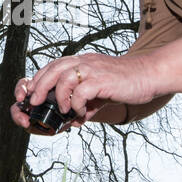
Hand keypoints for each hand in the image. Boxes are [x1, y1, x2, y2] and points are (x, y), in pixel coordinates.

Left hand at [20, 53, 160, 124]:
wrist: (149, 75)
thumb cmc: (127, 82)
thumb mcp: (102, 91)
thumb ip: (88, 102)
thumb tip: (77, 119)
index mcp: (83, 62)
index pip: (54, 65)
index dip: (40, 78)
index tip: (32, 93)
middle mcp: (85, 62)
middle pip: (53, 69)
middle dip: (40, 86)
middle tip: (34, 102)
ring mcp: (94, 69)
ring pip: (63, 78)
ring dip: (58, 96)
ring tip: (62, 110)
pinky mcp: (102, 80)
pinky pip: (81, 91)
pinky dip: (76, 104)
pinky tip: (81, 112)